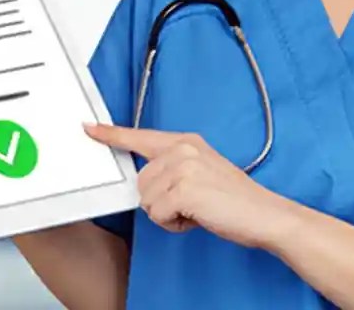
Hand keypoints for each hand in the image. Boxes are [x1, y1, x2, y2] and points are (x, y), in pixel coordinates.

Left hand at [83, 124, 294, 248]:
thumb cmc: (235, 200)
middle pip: (141, 181)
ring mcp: (182, 166)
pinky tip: (197, 217)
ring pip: (146, 200)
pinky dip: (174, 224)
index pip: (141, 136)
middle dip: (161, 201)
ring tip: (198, 209)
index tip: (89, 128)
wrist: (264, 214)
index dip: (111, 134)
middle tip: (193, 203)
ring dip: (168, 214)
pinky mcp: (183, 188)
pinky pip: (157, 214)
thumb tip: (147, 180)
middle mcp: (182, 148)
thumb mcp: (202, 172)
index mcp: (186, 141)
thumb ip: (175, 168)